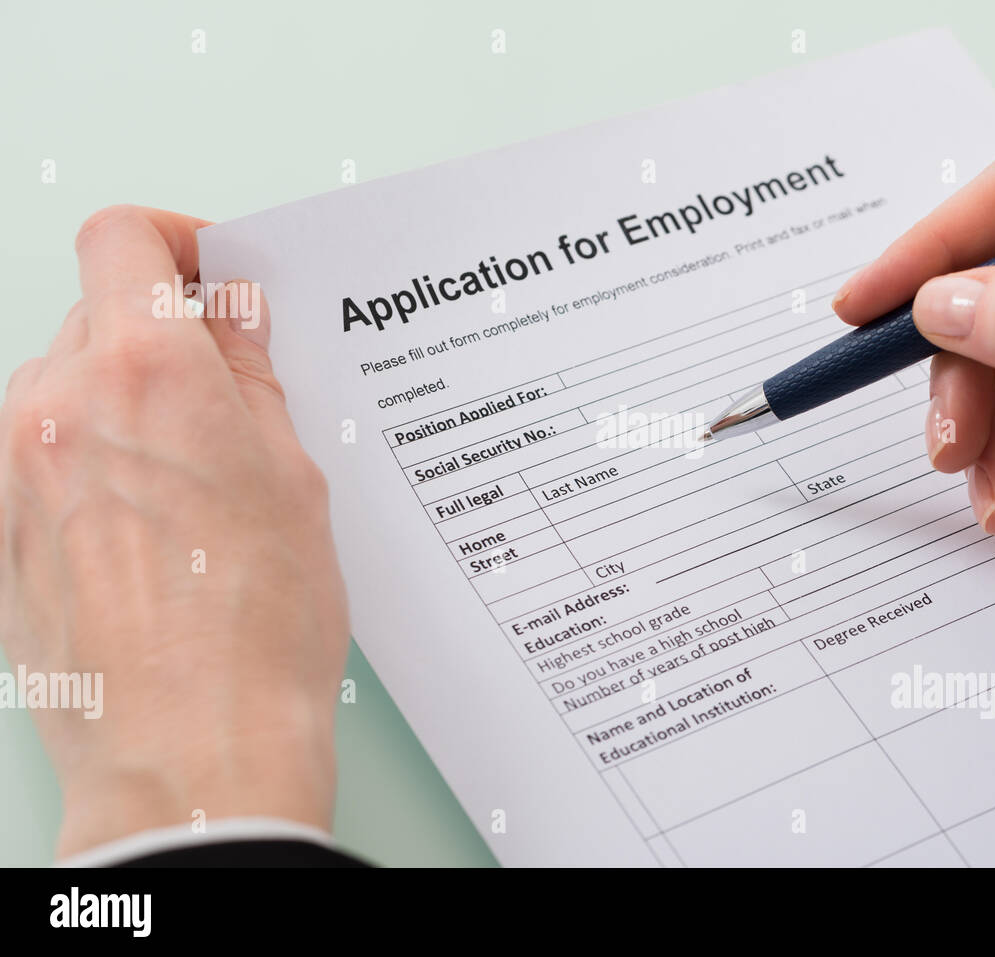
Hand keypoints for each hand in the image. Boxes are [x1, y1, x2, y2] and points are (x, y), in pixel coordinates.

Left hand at [0, 206, 349, 855]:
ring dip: (125, 395)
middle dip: (164, 328)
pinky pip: (41, 454)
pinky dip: (91, 455)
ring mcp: (13, 472)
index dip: (173, 239)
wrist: (191, 753)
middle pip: (97, 310)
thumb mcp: (293, 478)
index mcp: (144, 373)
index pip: (124, 239)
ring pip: (65, 383)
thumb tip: (234, 319)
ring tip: (196, 470)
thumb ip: (252, 377)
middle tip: (230, 383)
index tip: (208, 269)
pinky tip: (152, 520)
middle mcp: (56, 408)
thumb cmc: (254, 634)